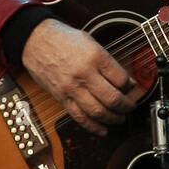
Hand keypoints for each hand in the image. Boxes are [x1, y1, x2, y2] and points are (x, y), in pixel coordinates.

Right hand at [21, 17, 143, 136]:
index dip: (130, 86)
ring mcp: (72, 88)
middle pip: (112, 98)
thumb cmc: (63, 38)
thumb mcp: (90, 41)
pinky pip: (79, 117)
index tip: (132, 88)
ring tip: (120, 118)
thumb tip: (124, 79)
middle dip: (126, 106)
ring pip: (98, 111)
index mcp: (95, 56)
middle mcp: (84, 74)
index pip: (121, 79)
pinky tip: (103, 129)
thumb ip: (107, 61)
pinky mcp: (62, 97)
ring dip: (113, 119)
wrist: (36, 40)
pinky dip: (93, 127)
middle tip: (130, 107)